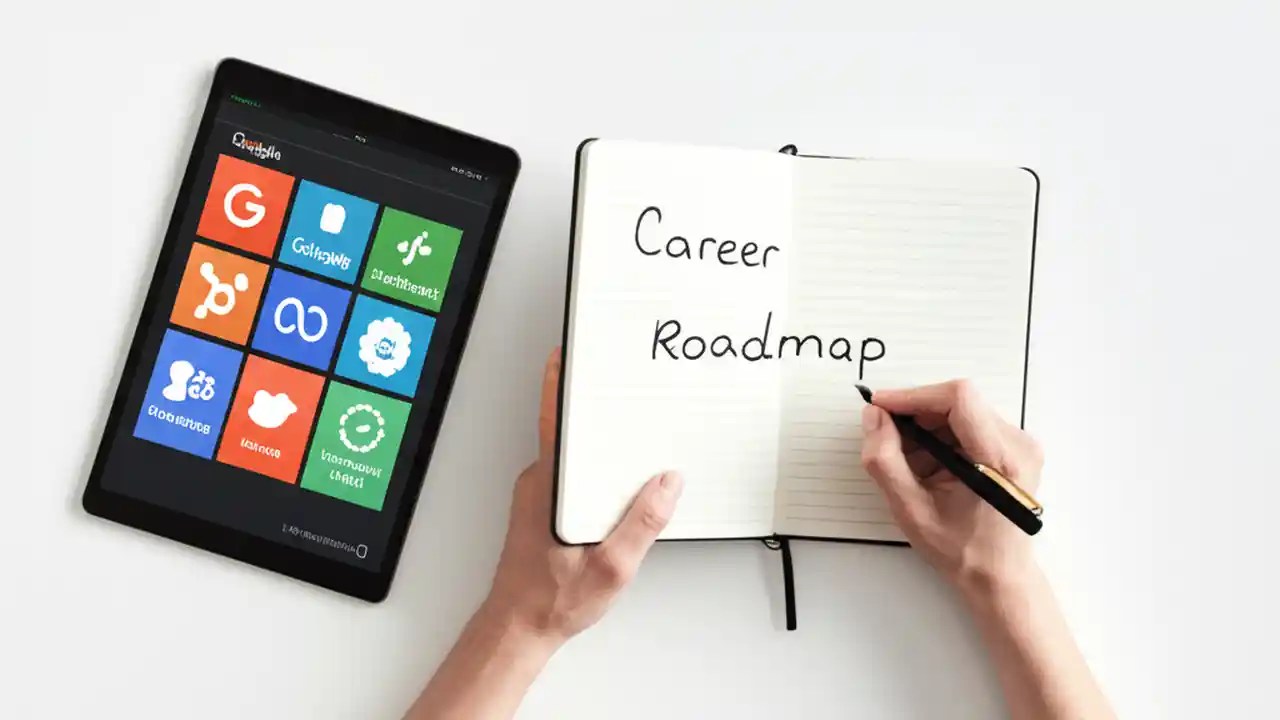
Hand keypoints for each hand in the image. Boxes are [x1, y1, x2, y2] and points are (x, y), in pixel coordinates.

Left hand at [409, 350, 683, 719]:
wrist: (519, 628)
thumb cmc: (550, 601)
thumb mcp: (610, 568)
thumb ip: (641, 524)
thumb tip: (667, 485)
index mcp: (550, 487)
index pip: (554, 421)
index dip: (559, 384)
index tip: (566, 353)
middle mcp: (540, 483)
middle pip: (574, 435)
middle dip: (603, 419)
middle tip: (633, 402)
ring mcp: (540, 494)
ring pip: (577, 459)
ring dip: (604, 456)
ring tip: (640, 457)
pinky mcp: (544, 507)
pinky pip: (575, 479)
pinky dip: (599, 479)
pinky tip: (622, 497)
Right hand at [860, 380, 1042, 597]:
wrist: (998, 575)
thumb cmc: (962, 551)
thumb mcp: (911, 511)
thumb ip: (885, 461)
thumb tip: (874, 418)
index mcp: (1000, 459)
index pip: (958, 398)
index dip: (914, 396)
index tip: (882, 406)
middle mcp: (1018, 444)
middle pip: (958, 401)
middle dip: (916, 415)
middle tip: (888, 439)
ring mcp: (1019, 444)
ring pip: (961, 410)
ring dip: (927, 428)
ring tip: (911, 463)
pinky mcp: (1013, 447)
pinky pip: (969, 423)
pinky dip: (941, 437)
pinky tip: (929, 465)